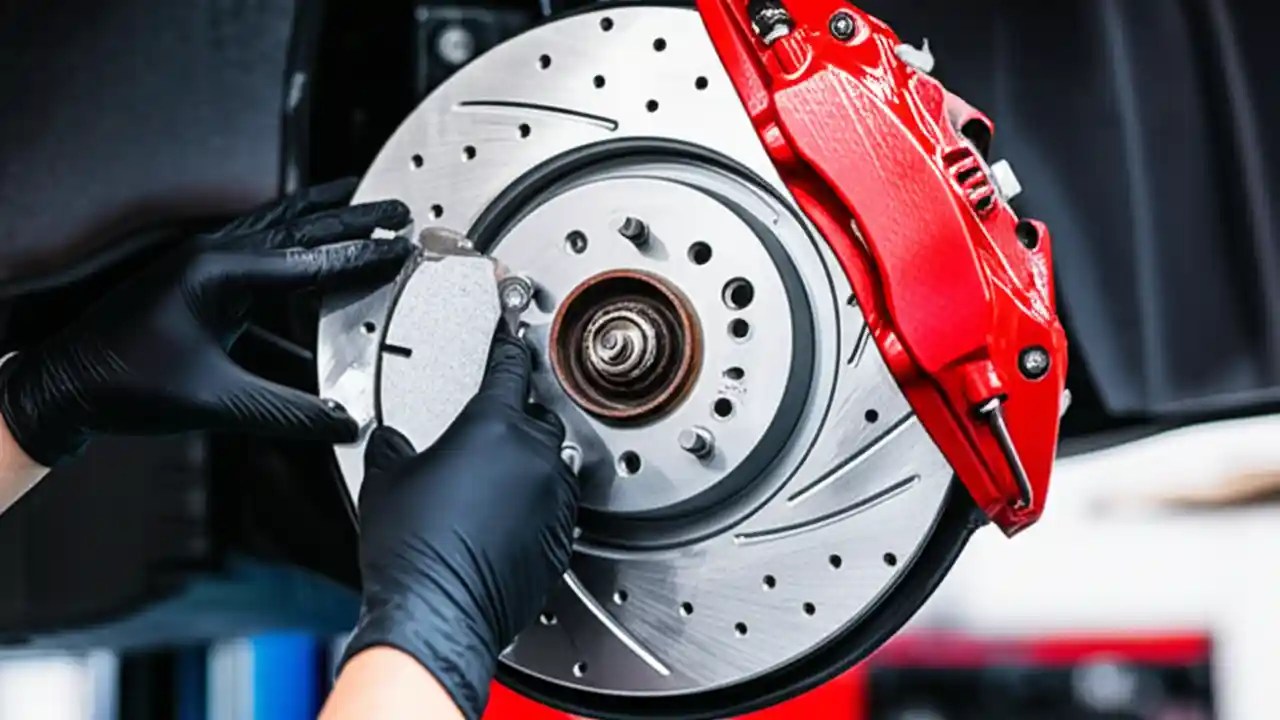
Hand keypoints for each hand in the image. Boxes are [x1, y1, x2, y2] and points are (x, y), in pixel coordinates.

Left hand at [0, 179, 412, 466]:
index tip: (399, 247)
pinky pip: (257, 261)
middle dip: (350, 219)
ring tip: (354, 206)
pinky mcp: (196, 286)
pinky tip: (311, 280)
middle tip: (392, 209)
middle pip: (297, 230)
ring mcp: (201, 268)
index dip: (361, 258)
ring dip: (318, 221)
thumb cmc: (123, 383)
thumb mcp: (216, 402)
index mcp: (220, 273)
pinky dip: (290, 261)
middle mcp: (212, 259)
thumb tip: (342, 423)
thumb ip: (288, 413)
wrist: (62, 386)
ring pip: (274, 234)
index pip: (309, 262)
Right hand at [342, 328, 577, 719]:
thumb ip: (393, 445)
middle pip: (539, 416)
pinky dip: (538, 504)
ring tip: (493, 485)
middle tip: (486, 435)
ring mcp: (554, 497)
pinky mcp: (562, 536)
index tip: (511, 336)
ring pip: (553, 462)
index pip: (509, 367)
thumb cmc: (413, 549)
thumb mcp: (386, 479)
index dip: (507, 347)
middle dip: (516, 419)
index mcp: (493, 425)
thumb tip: (390, 441)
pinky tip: (506, 520)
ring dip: (530, 464)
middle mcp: (534, 456)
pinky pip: (557, 505)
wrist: (437, 611)